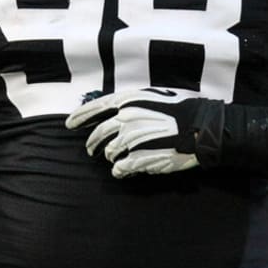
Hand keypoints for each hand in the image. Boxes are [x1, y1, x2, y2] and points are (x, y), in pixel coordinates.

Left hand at [66, 87, 218, 177]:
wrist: (197, 128)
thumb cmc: (179, 111)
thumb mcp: (152, 97)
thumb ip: (130, 103)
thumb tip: (114, 112)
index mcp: (127, 101)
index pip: (95, 108)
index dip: (80, 116)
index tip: (69, 123)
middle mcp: (124, 119)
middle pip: (98, 135)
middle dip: (92, 143)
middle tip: (92, 150)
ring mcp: (129, 140)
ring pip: (109, 153)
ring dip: (111, 157)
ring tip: (117, 159)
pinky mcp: (137, 158)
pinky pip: (120, 168)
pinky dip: (119, 171)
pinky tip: (122, 170)